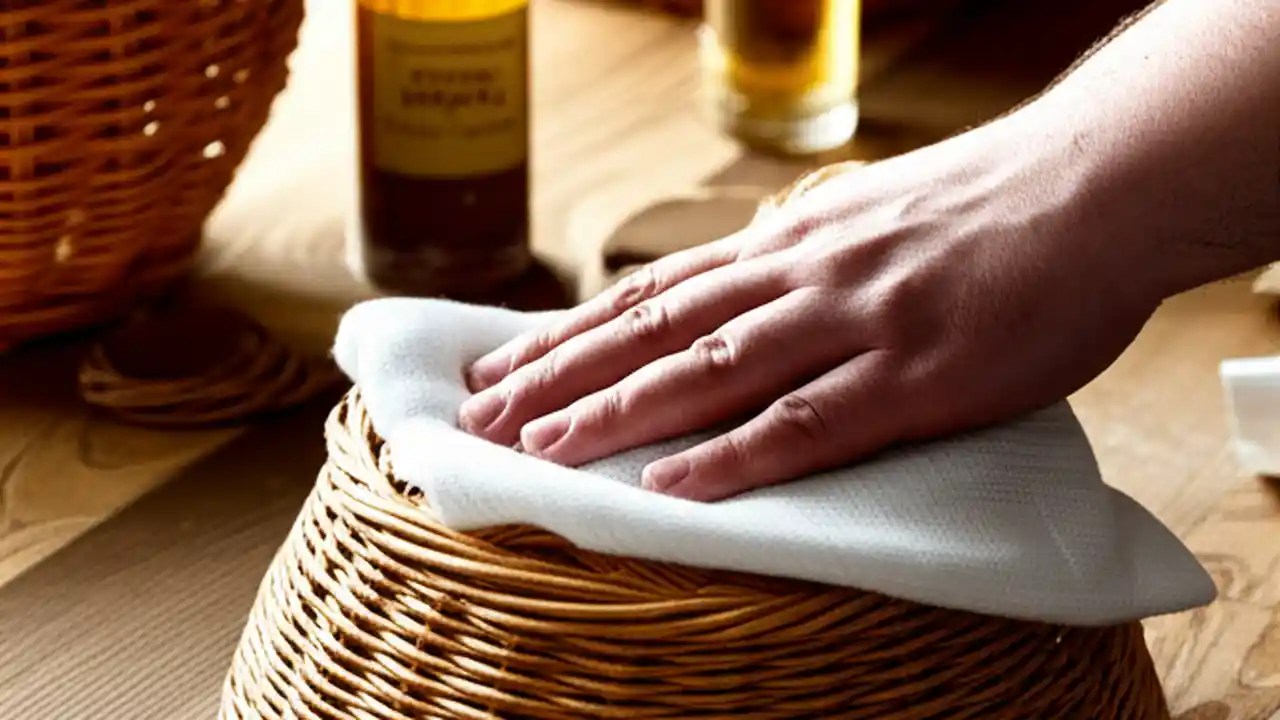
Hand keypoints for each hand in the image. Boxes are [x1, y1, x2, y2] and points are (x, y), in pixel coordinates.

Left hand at [458, 115, 1162, 500]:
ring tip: (542, 448)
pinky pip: (808, 423)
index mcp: (788, 243)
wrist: (1096, 185)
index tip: (506, 364)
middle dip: (563, 374)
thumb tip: (740, 279)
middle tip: (485, 414)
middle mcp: (800, 276)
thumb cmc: (988, 204)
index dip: (571, 331)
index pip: (653, 290)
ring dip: (619, 412)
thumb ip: (798, 254)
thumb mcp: (867, 213)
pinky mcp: (914, 375)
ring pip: (709, 371)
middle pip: (654, 327)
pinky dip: (734, 457)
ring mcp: (853, 323)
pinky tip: (673, 486)